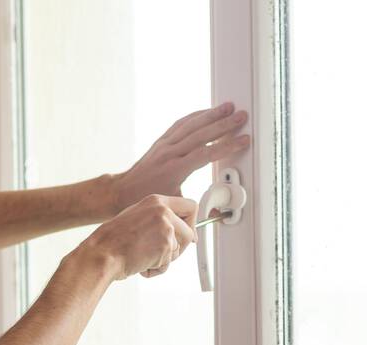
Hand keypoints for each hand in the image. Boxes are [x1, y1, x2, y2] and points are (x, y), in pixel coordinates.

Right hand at [80, 194, 197, 280]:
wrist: (101, 254)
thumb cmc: (112, 241)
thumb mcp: (136, 218)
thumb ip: (158, 220)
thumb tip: (178, 232)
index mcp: (156, 201)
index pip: (190, 206)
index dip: (192, 223)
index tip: (189, 236)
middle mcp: (163, 211)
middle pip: (189, 232)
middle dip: (179, 248)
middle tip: (161, 255)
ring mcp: (165, 227)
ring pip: (178, 250)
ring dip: (163, 260)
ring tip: (142, 258)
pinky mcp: (165, 245)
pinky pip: (168, 264)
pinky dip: (155, 269)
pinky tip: (139, 264)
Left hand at [108, 102, 250, 213]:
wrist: (123, 191)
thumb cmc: (146, 199)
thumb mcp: (173, 205)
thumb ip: (193, 207)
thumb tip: (212, 216)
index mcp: (174, 170)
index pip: (205, 154)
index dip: (226, 146)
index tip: (243, 140)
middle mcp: (169, 153)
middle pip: (201, 134)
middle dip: (223, 124)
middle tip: (241, 116)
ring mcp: (165, 144)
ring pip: (191, 124)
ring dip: (212, 114)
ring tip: (229, 106)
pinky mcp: (162, 140)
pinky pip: (181, 123)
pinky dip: (196, 115)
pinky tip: (208, 111)